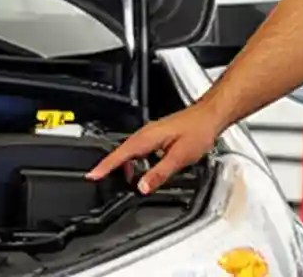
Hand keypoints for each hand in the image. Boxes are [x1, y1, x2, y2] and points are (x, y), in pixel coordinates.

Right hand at [85, 101, 228, 193]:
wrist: (211, 116)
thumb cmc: (199, 130)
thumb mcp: (179, 157)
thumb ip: (159, 174)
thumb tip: (142, 187)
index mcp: (147, 138)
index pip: (119, 154)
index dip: (104, 167)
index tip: (91, 176)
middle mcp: (147, 133)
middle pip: (122, 153)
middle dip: (113, 169)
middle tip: (107, 183)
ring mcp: (152, 133)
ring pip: (132, 152)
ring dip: (128, 166)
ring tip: (129, 181)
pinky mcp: (159, 135)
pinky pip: (141, 150)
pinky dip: (138, 161)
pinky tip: (146, 170)